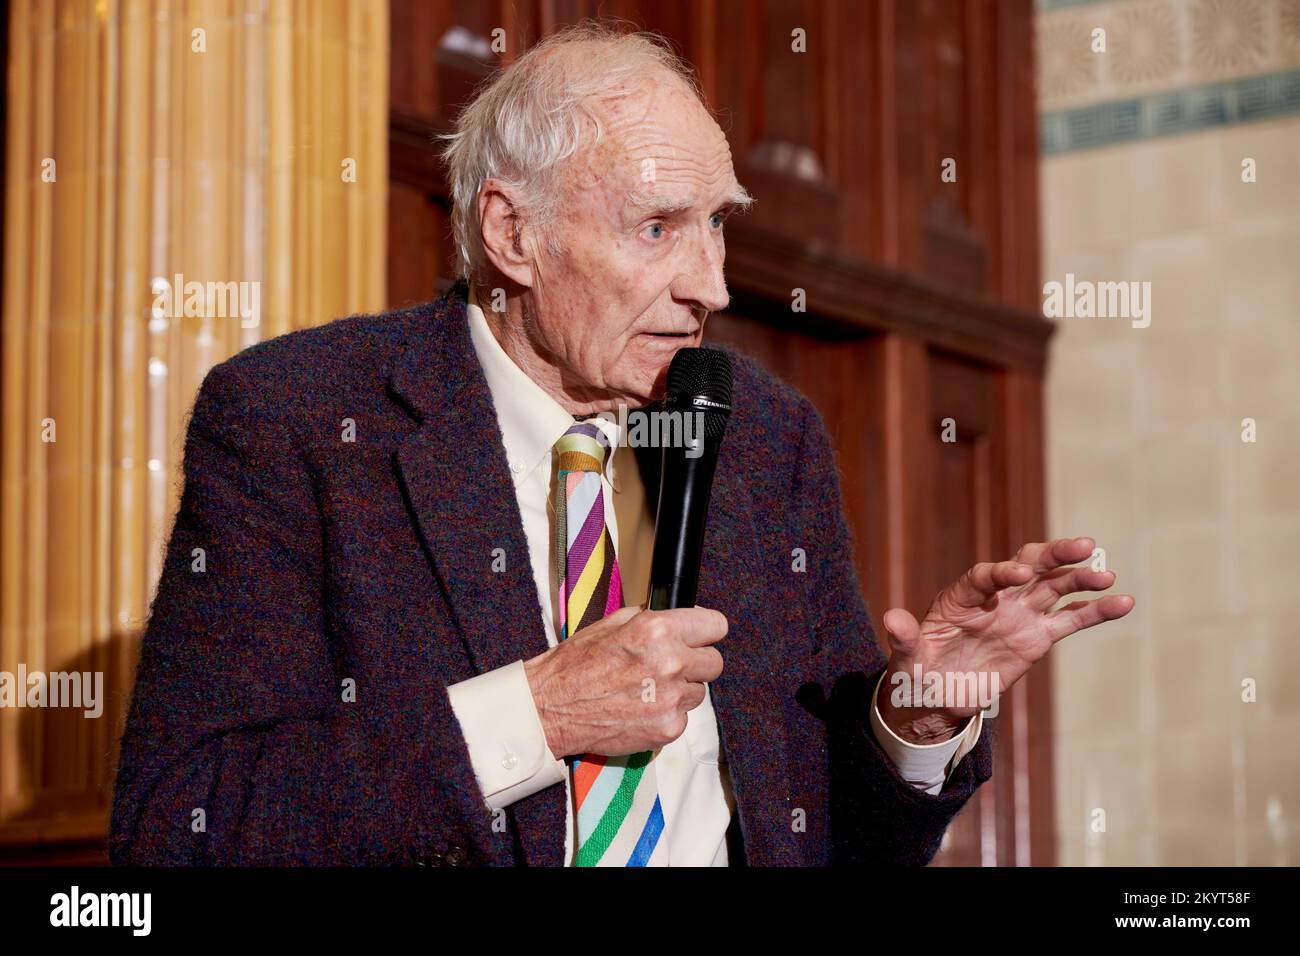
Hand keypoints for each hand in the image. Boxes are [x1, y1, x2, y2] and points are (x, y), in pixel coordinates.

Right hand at [522, 605, 727, 757]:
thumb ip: (652, 620)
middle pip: (714, 662)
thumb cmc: (577, 663)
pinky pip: (683, 717)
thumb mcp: (613, 623)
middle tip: (670, 666)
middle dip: (695, 663)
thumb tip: (680, 619)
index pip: (716, 626)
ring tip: (648, 689)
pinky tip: (641, 709)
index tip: (699, 637)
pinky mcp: (668, 728)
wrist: (551, 707)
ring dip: (681, 690)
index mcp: (658, 630)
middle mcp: (670, 662)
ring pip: (700, 692)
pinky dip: (667, 714)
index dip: (706, 631)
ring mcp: (671, 699)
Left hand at [876, 536, 1133, 743]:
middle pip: (1027, 566)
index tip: (1017, 574)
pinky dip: (1096, 611)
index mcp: (960, 597)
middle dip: (1053, 555)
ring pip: (1054, 587)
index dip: (1000, 572)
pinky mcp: (1038, 636)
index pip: (983, 577)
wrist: (937, 695)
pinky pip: (1071, 619)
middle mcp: (994, 598)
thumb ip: (904, 637)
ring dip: (1080, 578)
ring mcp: (1019, 614)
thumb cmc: (917, 671)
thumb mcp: (905, 659)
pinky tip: (1123, 602)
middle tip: (1082, 546)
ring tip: (1107, 574)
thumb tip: (892, 619)